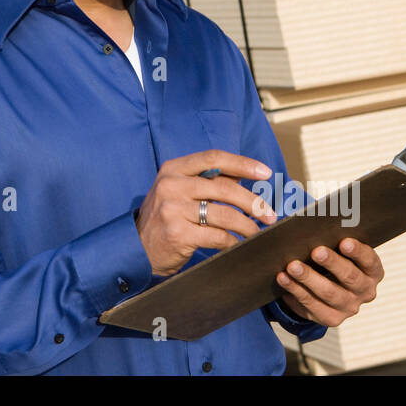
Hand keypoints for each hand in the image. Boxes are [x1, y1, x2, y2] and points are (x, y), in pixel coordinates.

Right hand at [136, 149, 276, 276]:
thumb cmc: (164, 217)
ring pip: (224, 214)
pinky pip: (217, 236)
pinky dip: (233, 242)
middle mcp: (171, 185)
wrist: (135, 247)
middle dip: (253, 202)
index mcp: (173, 169)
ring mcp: (173, 209)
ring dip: (248, 226)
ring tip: (258, 233)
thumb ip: (206, 182)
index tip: (265, 173)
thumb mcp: (178, 191)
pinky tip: (239, 245)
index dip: (242, 164)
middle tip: (270, 214)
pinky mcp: (178, 233)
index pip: (213, 158)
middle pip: (224, 188)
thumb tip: (244, 177)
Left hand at [275, 238, 383, 327]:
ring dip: (309, 278)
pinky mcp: (330, 318)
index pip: (370, 261)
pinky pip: (311, 305)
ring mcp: (348, 307)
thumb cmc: (334, 259)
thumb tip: (316, 225)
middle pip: (350, 277)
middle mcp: (365, 291)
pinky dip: (295, 290)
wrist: (327, 288)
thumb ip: (335, 238)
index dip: (358, 252)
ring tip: (292, 266)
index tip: (344, 242)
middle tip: (316, 251)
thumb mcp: (339, 250)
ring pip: (329, 293)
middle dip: (332, 263)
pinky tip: (283, 278)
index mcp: (373, 272)